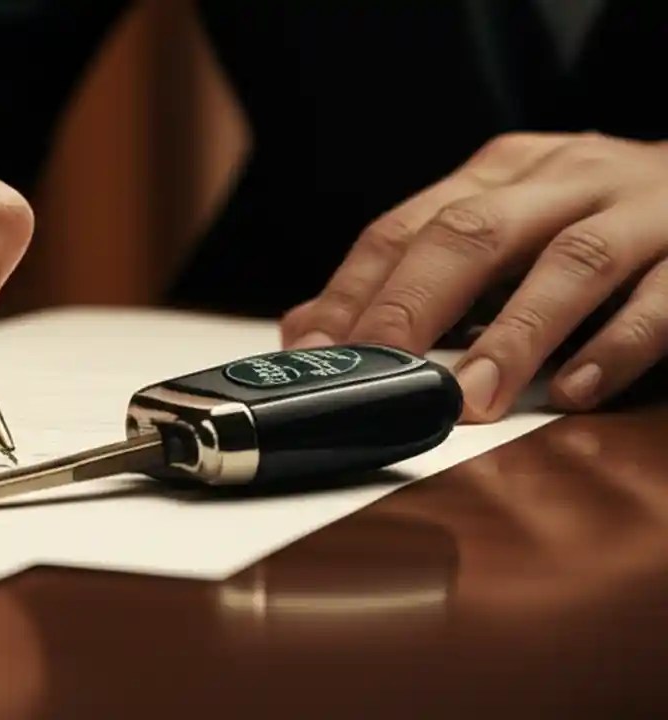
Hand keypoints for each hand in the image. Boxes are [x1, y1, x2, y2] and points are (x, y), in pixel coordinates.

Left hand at [282, 132, 667, 420]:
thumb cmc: (599, 219)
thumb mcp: (505, 229)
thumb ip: (417, 273)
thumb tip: (309, 327)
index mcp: (502, 174)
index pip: (408, 228)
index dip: (354, 290)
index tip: (315, 352)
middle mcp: (564, 181)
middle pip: (473, 235)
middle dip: (415, 306)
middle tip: (380, 373)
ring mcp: (640, 213)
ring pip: (568, 263)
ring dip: (514, 336)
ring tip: (471, 398)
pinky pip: (661, 300)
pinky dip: (615, 347)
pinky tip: (576, 391)